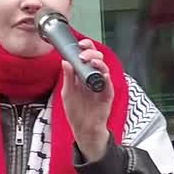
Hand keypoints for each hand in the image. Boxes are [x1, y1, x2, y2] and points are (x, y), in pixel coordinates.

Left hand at [61, 38, 114, 162]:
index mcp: (83, 75)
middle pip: (97, 58)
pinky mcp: (107, 95)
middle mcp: (93, 78)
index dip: (85, 48)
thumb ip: (67, 77)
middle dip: (91, 52)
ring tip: (91, 61)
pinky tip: (102, 75)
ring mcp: (101, 86)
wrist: (83, 129)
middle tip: (83, 54)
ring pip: (104, 68)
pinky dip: (106, 78)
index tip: (79, 45)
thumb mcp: (67, 93)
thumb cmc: (77, 111)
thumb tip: (64, 61)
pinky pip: (108, 84)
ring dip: (98, 62)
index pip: (86, 56)